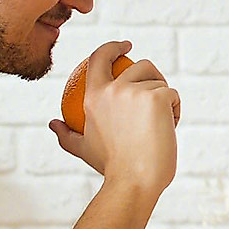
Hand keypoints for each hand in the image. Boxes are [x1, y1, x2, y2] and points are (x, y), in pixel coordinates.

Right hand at [50, 41, 180, 195]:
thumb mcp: (83, 148)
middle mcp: (113, 89)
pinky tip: (169, 128)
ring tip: (160, 124)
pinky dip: (174, 111)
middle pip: (141, 65)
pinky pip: (172, 95)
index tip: (125, 46)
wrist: (134, 182)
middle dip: (152, 77)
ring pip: (159, 82)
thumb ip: (66, 134)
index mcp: (93, 96)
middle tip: (158, 96)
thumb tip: (53, 124)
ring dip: (164, 100)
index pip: (100, 57)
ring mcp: (136, 91)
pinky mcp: (158, 97)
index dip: (113, 47)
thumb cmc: (111, 168)